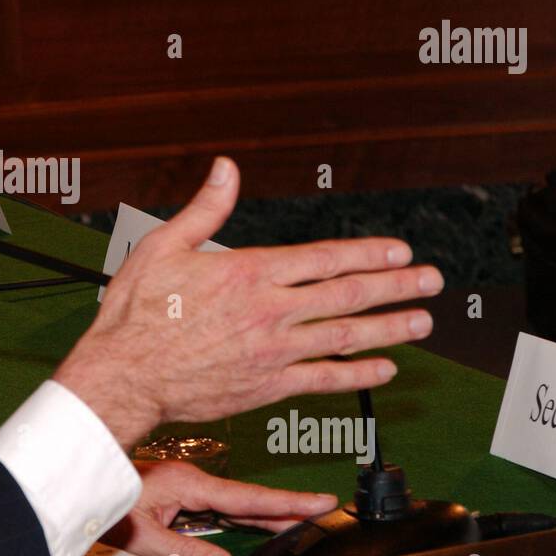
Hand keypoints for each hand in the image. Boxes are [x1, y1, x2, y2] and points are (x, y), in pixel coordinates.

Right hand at [55, 156, 442, 449]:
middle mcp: (271, 311)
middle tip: (430, 280)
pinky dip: (358, 374)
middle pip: (348, 294)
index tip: (399, 251)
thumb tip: (226, 169)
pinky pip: (325, 379)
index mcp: (250, 272)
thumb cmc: (137, 312)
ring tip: (423, 320)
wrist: (124, 375)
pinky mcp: (267, 387)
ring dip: (390, 327)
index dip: (368, 254)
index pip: (325, 259)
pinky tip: (385, 369)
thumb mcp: (163, 245)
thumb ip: (205, 208)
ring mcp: (274, 352)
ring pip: (346, 335)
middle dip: (396, 286)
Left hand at [102, 460, 337, 555]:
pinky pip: (218, 505)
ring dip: (266, 511)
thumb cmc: (104, 506)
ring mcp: (184, 486)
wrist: (75, 483)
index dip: (286, 503)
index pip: (247, 498)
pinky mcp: (177, 493)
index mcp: (188, 483)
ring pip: (235, 502)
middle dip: (285, 505)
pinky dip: (242, 514)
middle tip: (323, 509)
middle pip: (248, 498)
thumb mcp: (143, 536)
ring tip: (300, 519)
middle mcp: (191, 481)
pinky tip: (258, 522)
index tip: (319, 501)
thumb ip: (185, 552)